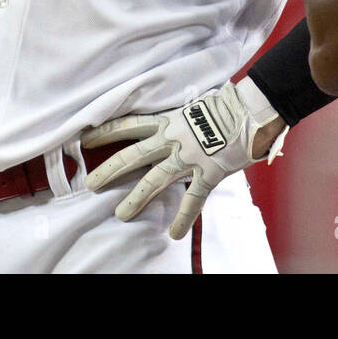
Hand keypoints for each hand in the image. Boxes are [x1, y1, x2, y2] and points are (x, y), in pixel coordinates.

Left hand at [81, 79, 285, 239]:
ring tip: (120, 215)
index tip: (86, 138)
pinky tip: (175, 234)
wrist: (250, 109)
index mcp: (169, 121)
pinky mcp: (208, 172)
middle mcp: (173, 139)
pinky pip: (193, 199)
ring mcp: (189, 157)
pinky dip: (183, 217)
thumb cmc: (227, 105)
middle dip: (109, 170)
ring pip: (155, 180)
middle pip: (133, 155)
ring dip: (137, 198)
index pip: (130, 125)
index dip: (107, 132)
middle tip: (90, 183)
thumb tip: (175, 128)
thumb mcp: (195, 108)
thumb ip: (181, 122)